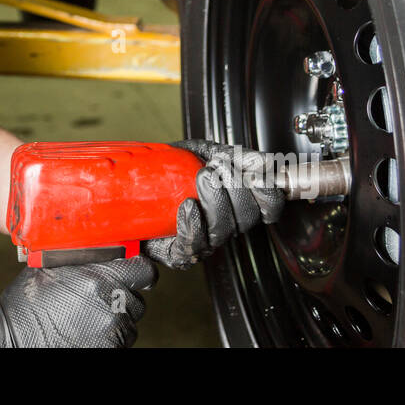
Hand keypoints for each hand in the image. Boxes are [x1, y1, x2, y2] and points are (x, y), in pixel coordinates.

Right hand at [0, 255, 157, 347]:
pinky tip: (87, 331)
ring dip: (116, 318)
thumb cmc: (28, 302)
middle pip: (137, 299)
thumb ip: (84, 257)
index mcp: (98, 278)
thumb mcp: (53, 267)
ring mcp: (111, 332)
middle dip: (123, 296)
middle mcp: (110, 305)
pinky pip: (121, 341)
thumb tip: (107, 247)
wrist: (13, 339)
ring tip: (88, 316)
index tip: (131, 271)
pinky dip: (109, 337)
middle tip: (100, 297)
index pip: (143, 271)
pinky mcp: (108, 350)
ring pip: (130, 322)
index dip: (138, 270)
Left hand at [144, 140, 284, 269]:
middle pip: (248, 216)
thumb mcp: (204, 152)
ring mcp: (205, 239)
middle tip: (217, 167)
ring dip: (214, 200)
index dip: (270, 194)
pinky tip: (188, 205)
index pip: (270, 207)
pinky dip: (193, 224)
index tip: (258, 176)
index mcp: (238, 201)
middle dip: (236, 188)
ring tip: (201, 178)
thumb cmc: (172, 170)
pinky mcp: (180, 252)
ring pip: (222, 229)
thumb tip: (263, 160)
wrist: (135, 187)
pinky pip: (193, 245)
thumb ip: (234, 155)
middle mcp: (226, 223)